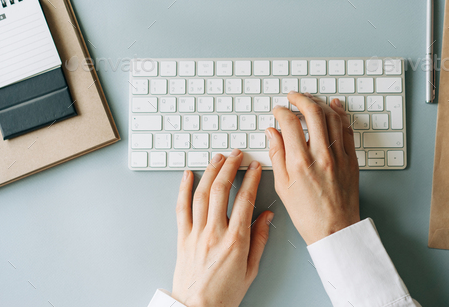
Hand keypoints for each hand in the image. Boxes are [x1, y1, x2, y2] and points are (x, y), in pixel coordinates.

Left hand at [171, 149, 272, 306]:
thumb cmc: (224, 294)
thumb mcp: (251, 269)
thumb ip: (259, 240)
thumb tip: (266, 217)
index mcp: (236, 241)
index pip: (245, 200)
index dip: (251, 179)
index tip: (254, 167)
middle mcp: (215, 233)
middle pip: (221, 190)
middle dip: (230, 167)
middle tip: (236, 155)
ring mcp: (196, 234)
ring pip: (202, 194)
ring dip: (210, 172)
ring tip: (218, 158)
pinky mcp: (182, 237)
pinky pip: (181, 208)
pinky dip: (183, 188)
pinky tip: (188, 175)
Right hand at [267, 91, 359, 244]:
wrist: (335, 230)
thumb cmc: (308, 213)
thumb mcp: (283, 186)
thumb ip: (277, 155)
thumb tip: (272, 132)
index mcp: (300, 162)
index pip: (289, 123)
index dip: (281, 111)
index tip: (278, 110)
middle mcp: (321, 155)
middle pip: (312, 113)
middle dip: (301, 99)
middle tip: (293, 96)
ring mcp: (339, 156)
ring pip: (332, 117)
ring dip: (320, 103)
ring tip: (310, 100)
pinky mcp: (351, 159)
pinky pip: (347, 129)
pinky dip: (340, 114)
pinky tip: (334, 107)